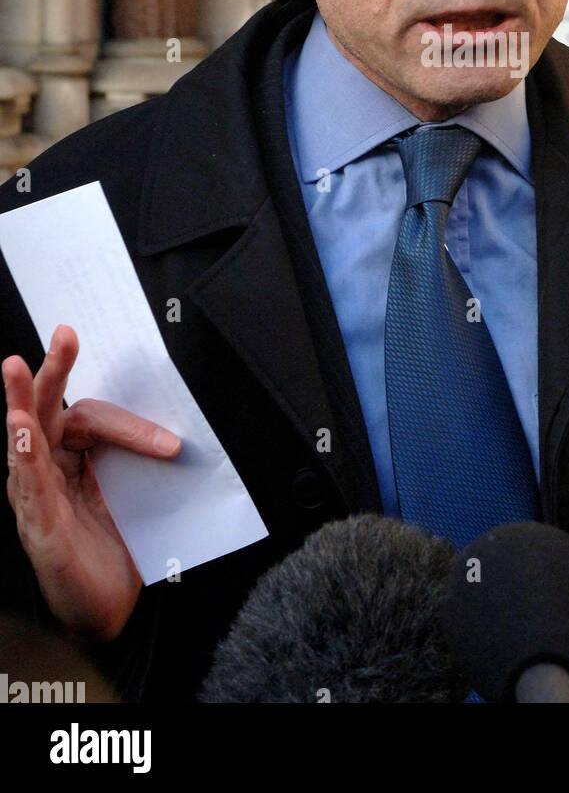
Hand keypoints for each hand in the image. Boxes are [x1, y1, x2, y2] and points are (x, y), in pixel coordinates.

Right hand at [3, 323, 181, 642]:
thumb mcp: (136, 490)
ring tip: (13, 367)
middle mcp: (49, 470)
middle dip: (54, 369)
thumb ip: (142, 458)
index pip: (93, 419)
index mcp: (73, 456)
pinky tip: (20, 431)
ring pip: (25, 439)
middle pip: (47, 410)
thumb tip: (179, 429)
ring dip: (20, 401)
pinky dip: (23, 455)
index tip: (171, 445)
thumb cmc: (119, 546)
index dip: (133, 427)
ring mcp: (37, 497)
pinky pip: (27, 485)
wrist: (113, 609)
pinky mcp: (38, 527)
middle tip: (65, 332)